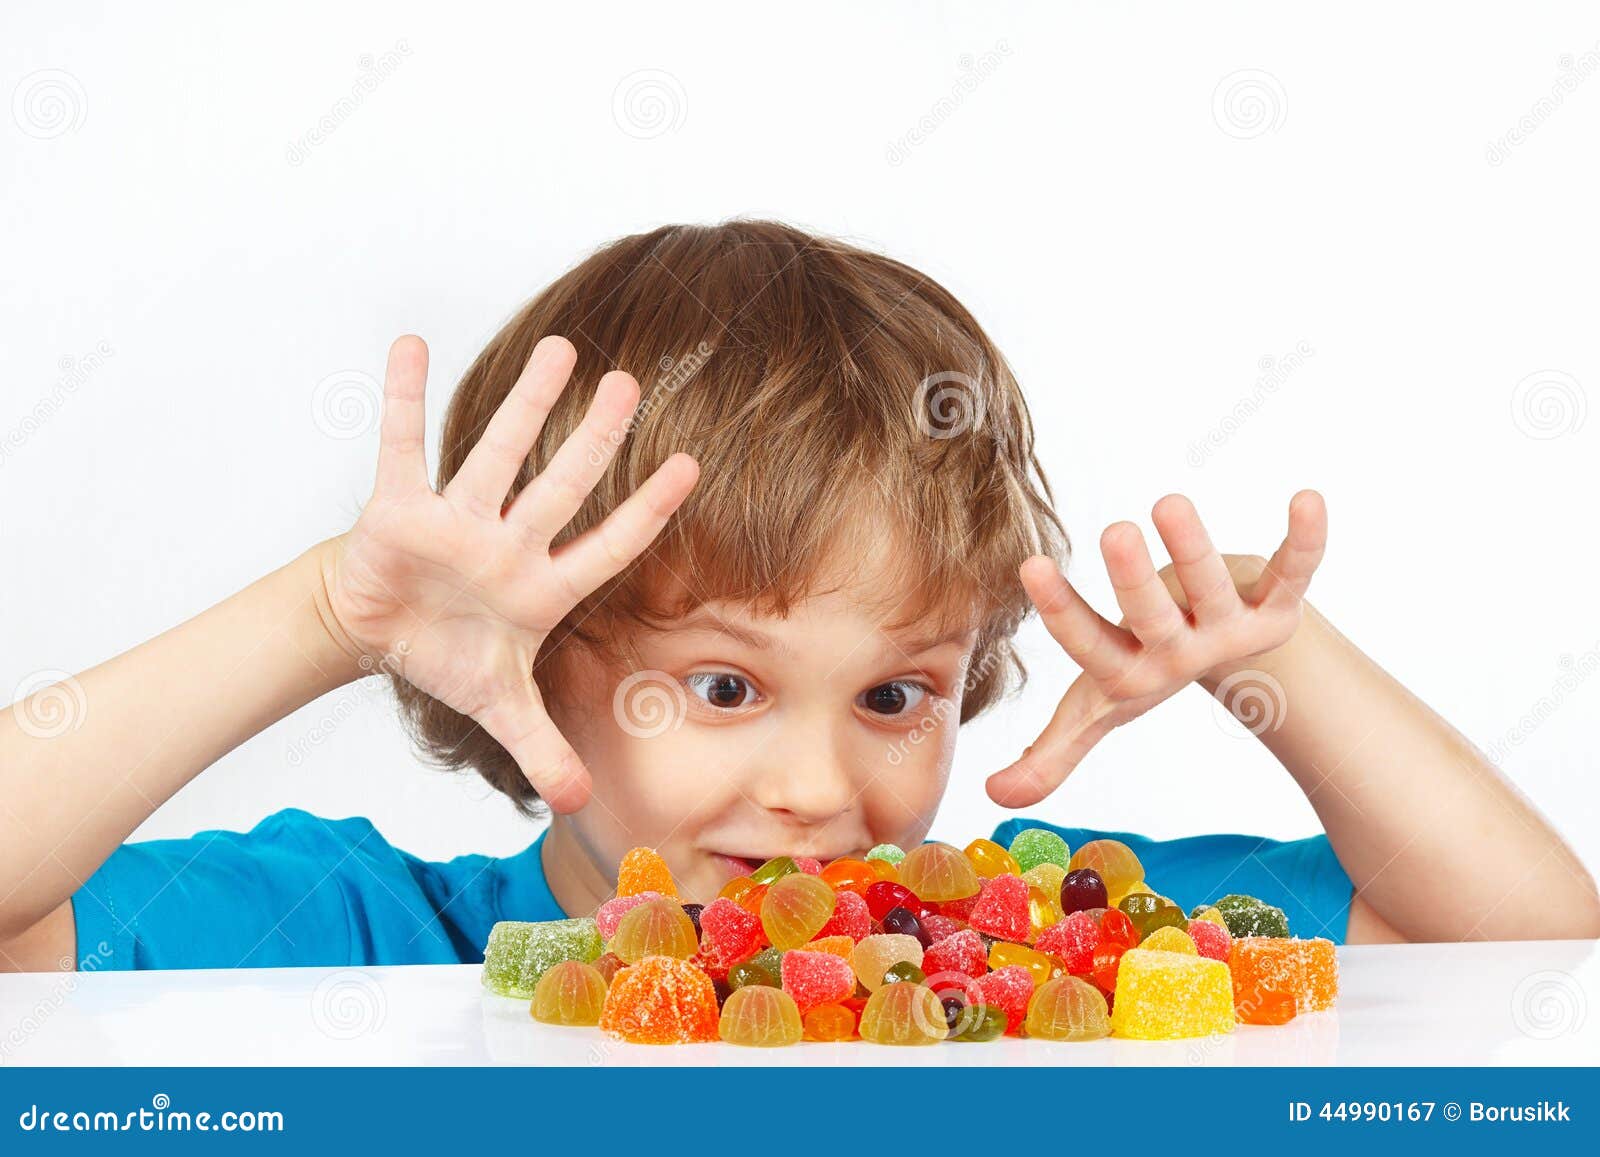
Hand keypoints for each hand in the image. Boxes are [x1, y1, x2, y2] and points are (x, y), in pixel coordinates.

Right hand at [320, 335, 698, 812]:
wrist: (380, 629)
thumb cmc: (452, 652)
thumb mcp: (500, 705)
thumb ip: (540, 746)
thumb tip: (576, 803)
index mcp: (540, 587)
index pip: (606, 546)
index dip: (646, 513)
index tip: (690, 466)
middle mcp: (507, 544)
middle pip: (559, 486)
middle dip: (593, 439)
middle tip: (630, 383)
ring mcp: (457, 522)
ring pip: (496, 454)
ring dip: (523, 404)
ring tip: (559, 348)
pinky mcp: (399, 509)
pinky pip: (402, 445)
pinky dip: (403, 397)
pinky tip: (411, 342)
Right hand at [985, 490, 1326, 807]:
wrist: (1219, 647)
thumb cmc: (1141, 662)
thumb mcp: (1093, 709)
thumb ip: (1051, 752)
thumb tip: (996, 798)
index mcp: (1131, 673)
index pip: (1090, 648)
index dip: (1063, 612)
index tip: (1031, 564)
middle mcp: (1180, 652)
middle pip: (1157, 619)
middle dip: (1136, 577)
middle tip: (1116, 530)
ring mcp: (1229, 628)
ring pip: (1214, 587)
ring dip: (1197, 547)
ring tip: (1170, 501)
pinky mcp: (1276, 605)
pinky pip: (1294, 571)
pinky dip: (1306, 540)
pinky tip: (1309, 498)